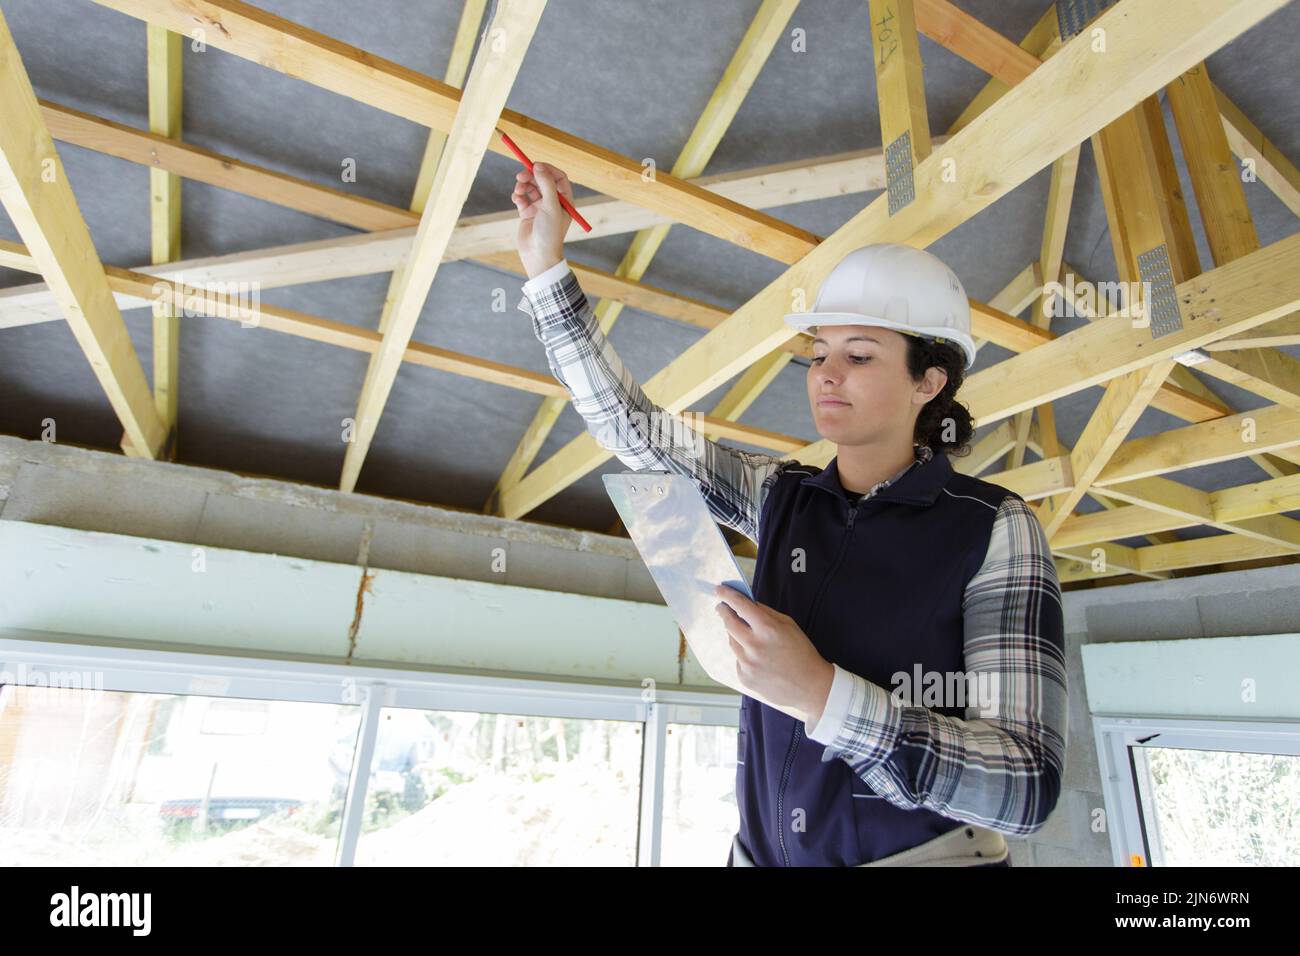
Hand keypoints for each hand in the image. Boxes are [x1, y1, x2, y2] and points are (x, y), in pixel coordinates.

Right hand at [511, 162, 573, 277]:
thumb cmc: (550, 233)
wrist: (538, 255)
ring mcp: (540, 208)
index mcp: (565, 201)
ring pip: (530, 188)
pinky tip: (516, 199)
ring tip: (518, 191)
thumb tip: (538, 166)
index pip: (558, 177)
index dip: (547, 169)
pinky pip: (522, 198)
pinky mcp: (527, 213)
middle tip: (520, 176)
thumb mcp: (551, 206)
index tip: (535, 165)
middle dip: (531, 176)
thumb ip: (546, 184)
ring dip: (523, 186)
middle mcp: (553, 203)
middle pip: (542, 180)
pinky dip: (518, 196)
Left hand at [714, 584, 834, 725]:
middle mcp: (754, 646)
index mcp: (767, 629)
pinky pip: (738, 659)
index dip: (728, 595)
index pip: (741, 606)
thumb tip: (747, 604)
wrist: (810, 687)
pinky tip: (759, 660)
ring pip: (732, 641)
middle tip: (722, 608)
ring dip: (736, 635)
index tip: (720, 590)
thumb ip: (766, 613)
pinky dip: (744, 655)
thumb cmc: (802, 654)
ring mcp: (747, 663)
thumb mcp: (789, 625)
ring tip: (752, 639)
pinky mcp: (744, 677)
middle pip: (729, 623)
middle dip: (724, 612)